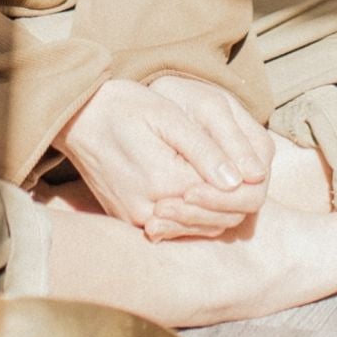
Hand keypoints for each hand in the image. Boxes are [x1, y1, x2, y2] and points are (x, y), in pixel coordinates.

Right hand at [53, 76, 271, 240]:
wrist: (81, 118)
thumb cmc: (129, 108)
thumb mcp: (171, 118)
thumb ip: (206, 151)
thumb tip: (240, 180)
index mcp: (164, 184)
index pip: (222, 199)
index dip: (244, 185)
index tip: (254, 167)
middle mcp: (148, 212)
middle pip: (211, 220)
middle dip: (234, 200)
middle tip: (247, 173)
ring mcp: (135, 220)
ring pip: (195, 228)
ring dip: (215, 209)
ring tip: (227, 179)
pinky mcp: (128, 221)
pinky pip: (172, 228)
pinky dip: (192, 214)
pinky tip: (202, 191)